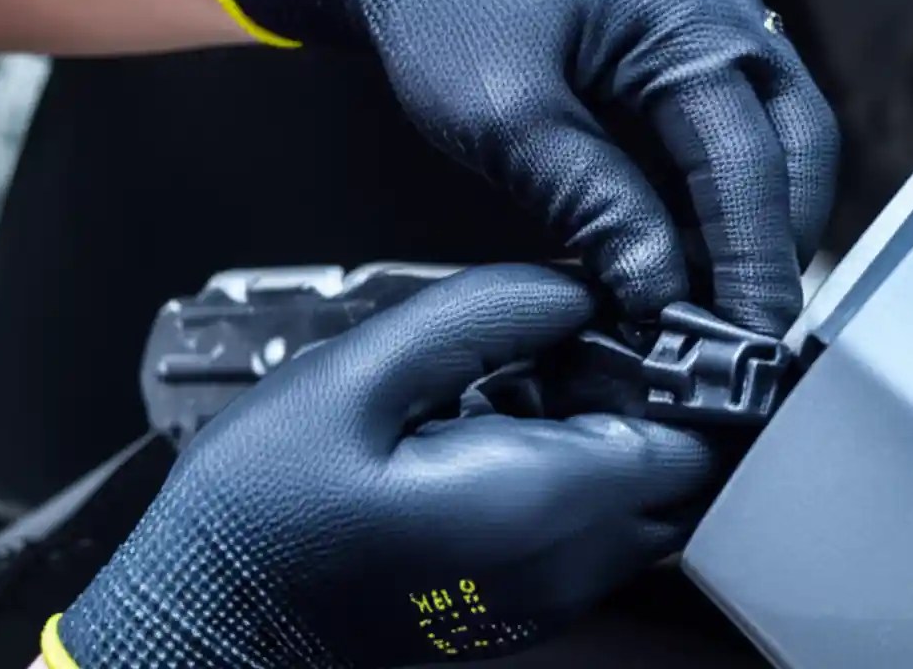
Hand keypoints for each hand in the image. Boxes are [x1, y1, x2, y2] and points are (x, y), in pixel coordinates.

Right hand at [49, 265, 726, 667]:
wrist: (212, 624)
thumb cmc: (263, 517)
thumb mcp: (356, 379)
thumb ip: (480, 317)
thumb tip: (577, 287)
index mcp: (544, 501)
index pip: (700, 435)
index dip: (689, 364)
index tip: (639, 316)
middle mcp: (572, 562)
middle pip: (692, 470)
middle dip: (659, 393)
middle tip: (572, 342)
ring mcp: (557, 592)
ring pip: (654, 499)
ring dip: (619, 428)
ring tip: (521, 383)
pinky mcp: (532, 598)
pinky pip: (604, 528)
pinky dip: (586, 470)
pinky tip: (499, 432)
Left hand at [213, 0, 839, 335]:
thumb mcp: (503, 113)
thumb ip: (591, 202)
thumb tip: (659, 290)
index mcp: (686, 13)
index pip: (749, 163)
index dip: (753, 264)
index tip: (746, 341)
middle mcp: (723, 4)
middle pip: (796, 146)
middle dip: (776, 242)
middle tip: (742, 325)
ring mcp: (712, 10)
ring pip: (773, 133)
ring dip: (751, 218)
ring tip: (707, 293)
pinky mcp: (686, 28)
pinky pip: (729, 115)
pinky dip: (715, 185)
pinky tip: (679, 235)